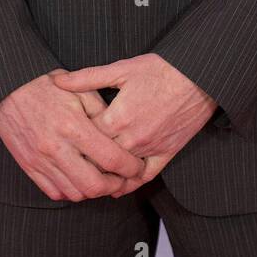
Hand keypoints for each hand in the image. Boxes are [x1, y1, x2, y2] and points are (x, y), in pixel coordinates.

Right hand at [0, 71, 145, 200]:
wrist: (8, 90)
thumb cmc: (46, 86)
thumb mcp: (78, 90)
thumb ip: (101, 112)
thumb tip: (120, 133)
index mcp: (72, 126)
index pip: (110, 158)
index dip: (130, 167)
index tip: (138, 166)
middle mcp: (56, 148)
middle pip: (93, 185)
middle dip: (114, 186)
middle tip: (122, 178)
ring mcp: (41, 161)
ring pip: (75, 193)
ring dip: (93, 191)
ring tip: (102, 179)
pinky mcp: (29, 167)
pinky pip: (55, 192)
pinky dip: (71, 191)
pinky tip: (79, 179)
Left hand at [50, 54, 218, 197]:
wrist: (198, 76)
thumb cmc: (160, 69)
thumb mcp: (121, 68)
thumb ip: (87, 78)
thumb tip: (58, 81)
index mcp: (117, 118)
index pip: (85, 139)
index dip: (71, 141)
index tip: (61, 140)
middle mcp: (132, 138)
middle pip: (99, 160)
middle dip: (83, 162)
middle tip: (68, 163)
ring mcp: (151, 149)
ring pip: (120, 172)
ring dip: (104, 176)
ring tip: (88, 176)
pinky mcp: (167, 153)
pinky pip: (146, 177)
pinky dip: (130, 184)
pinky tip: (117, 187)